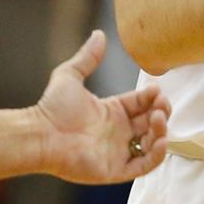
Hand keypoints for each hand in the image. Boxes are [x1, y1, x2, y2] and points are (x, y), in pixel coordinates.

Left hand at [33, 30, 169, 183]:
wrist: (40, 135)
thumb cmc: (52, 108)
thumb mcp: (70, 76)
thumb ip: (87, 58)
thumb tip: (99, 34)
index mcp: (112, 112)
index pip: (142, 103)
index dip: (152, 96)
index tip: (155, 90)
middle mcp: (118, 132)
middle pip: (152, 122)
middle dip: (162, 112)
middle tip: (161, 105)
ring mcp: (119, 151)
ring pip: (153, 142)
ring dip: (162, 130)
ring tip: (157, 119)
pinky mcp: (117, 169)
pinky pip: (145, 165)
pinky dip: (158, 155)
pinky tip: (159, 140)